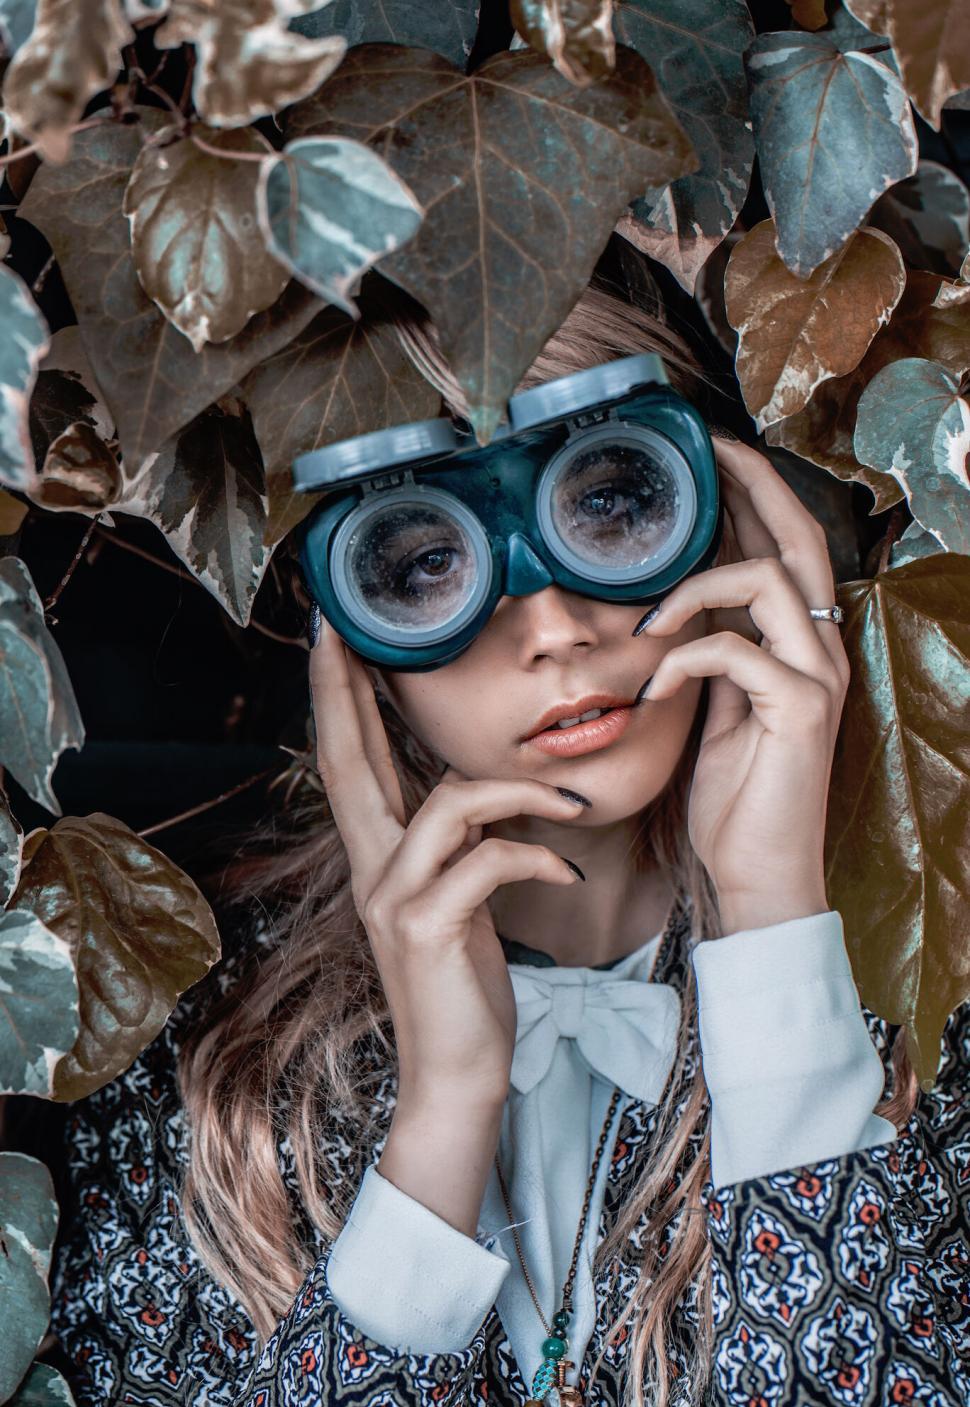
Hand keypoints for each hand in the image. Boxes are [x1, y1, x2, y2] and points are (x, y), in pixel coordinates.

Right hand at [308, 612, 587, 1109]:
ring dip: (521, 791)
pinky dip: (537, 857)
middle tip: (344, 629)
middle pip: (351, 763)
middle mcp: (371, 872)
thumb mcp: (456, 905)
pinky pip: (489, 860)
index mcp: (378, 861)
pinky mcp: (427, 928)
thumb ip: (455, 849)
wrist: (459, 1076)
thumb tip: (485, 796)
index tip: (332, 642)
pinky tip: (565, 873)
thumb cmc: (465, 988)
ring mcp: (392, 900)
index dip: (336, 701)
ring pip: (450, 805)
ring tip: (571, 801)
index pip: (348, 765)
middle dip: (347, 692)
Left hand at [634, 439, 850, 934]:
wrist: (757, 873)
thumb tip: (680, 614)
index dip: (755, 494)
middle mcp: (821, 650)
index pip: (787, 548)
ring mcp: (817, 679)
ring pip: (768, 580)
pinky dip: (683, 660)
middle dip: (752, 484)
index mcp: (801, 646)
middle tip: (705, 454)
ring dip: (696, 585)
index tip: (712, 459)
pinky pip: (736, 651)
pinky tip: (654, 689)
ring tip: (651, 620)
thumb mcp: (717, 713)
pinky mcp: (800, 711)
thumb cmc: (737, 798)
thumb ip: (714, 660)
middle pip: (798, 538)